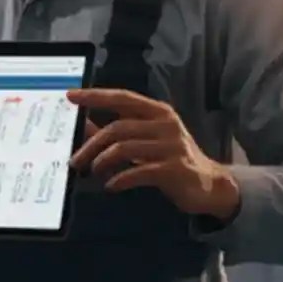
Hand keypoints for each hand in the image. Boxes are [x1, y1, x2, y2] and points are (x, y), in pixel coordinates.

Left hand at [67, 88, 239, 220]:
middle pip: (118, 127)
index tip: (71, 95)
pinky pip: (138, 172)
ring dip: (102, 161)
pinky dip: (120, 179)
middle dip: (91, 143)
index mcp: (158, 112)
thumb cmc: (171, 159)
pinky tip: (111, 186)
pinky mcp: (174, 169)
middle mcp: (166, 124)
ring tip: (93, 172)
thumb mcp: (145, 141)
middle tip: (75, 159)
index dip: (96, 95)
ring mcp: (171, 146)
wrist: (210, 185)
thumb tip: (82, 124)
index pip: (122, 97)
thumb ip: (117, 132)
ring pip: (124, 148)